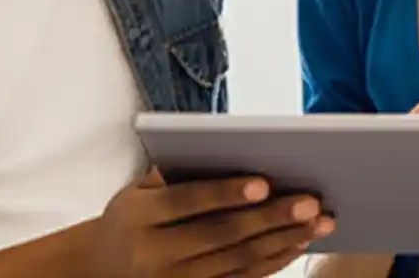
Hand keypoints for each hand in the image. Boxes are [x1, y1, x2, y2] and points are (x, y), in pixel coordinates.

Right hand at [84, 167, 335, 277]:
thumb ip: (179, 173)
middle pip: (221, 235)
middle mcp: (154, 255)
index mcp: (138, 217)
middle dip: (271, 218)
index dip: (226, 192)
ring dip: (283, 241)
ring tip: (319, 222)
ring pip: (238, 261)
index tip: (264, 182)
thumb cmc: (132, 215)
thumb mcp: (139, 190)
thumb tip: (239, 153)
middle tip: (312, 201)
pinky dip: (273, 262)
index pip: (187, 202)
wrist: (99, 269)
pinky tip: (298, 244)